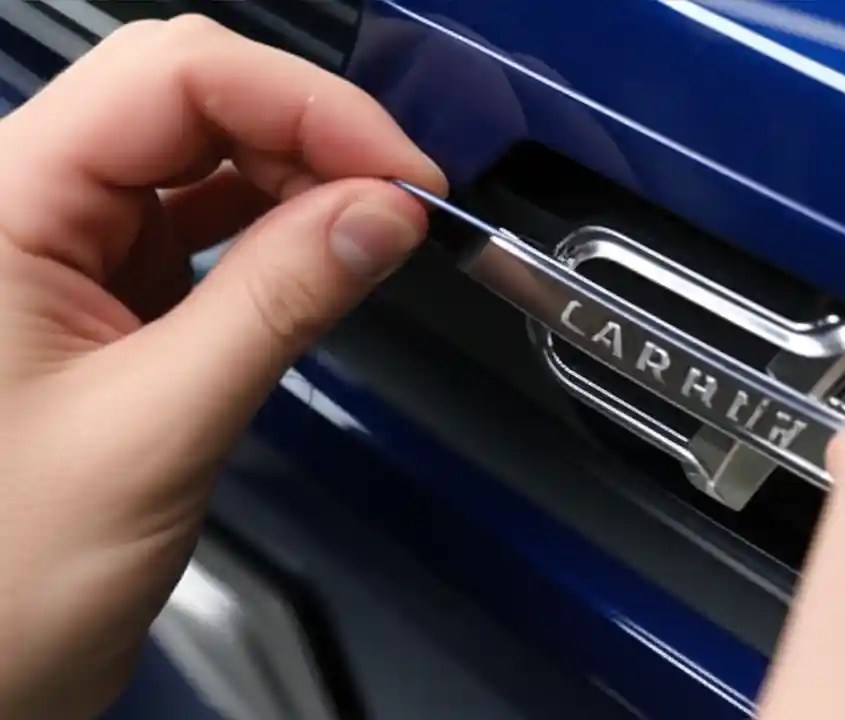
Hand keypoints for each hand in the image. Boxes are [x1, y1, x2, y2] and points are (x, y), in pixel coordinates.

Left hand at [0, 17, 443, 717]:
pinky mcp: (99, 291)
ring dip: (299, 177)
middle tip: (401, 198)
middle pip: (190, 96)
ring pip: (201, 152)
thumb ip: (279, 302)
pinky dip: (276, 229)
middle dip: (310, 132)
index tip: (399, 173)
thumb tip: (383, 213)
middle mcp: (20, 206)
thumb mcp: (159, 426)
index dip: (307, 106)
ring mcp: (59, 247)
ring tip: (375, 228)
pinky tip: (324, 253)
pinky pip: (203, 222)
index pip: (174, 78)